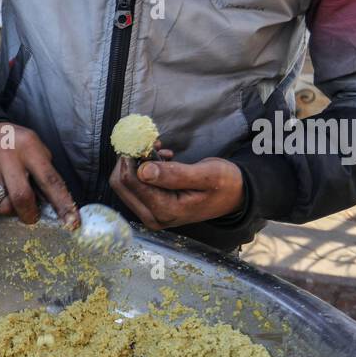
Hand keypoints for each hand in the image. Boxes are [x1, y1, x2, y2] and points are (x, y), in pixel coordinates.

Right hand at [0, 122, 77, 226]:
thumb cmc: (12, 143)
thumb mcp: (34, 146)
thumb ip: (44, 172)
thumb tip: (55, 204)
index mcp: (29, 147)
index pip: (50, 180)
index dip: (62, 203)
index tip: (71, 221)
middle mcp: (7, 157)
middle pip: (22, 197)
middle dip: (30, 214)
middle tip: (33, 216)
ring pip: (3, 206)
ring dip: (12, 211)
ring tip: (12, 200)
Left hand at [110, 144, 243, 229]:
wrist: (235, 196)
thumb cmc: (224, 184)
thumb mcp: (205, 175)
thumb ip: (174, 174)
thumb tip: (143, 171)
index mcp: (166, 211)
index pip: (131, 182)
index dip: (132, 156)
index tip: (144, 139)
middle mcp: (153, 217)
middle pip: (120, 184)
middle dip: (131, 159)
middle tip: (150, 143)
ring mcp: (150, 214)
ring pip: (124, 184)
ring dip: (137, 163)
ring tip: (162, 151)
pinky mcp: (150, 208)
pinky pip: (134, 185)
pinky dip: (142, 168)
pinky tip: (163, 159)